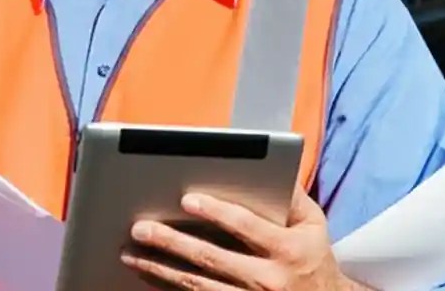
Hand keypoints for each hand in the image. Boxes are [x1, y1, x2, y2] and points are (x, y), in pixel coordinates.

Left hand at [122, 185, 361, 290]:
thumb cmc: (314, 258)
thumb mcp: (314, 224)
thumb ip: (292, 197)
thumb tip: (270, 167)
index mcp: (287, 249)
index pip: (246, 226)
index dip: (217, 212)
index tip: (188, 200)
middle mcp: (266, 279)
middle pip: (211, 259)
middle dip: (173, 243)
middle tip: (141, 227)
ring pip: (196, 285)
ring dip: (160, 269)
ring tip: (131, 254)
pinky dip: (168, 288)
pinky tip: (147, 276)